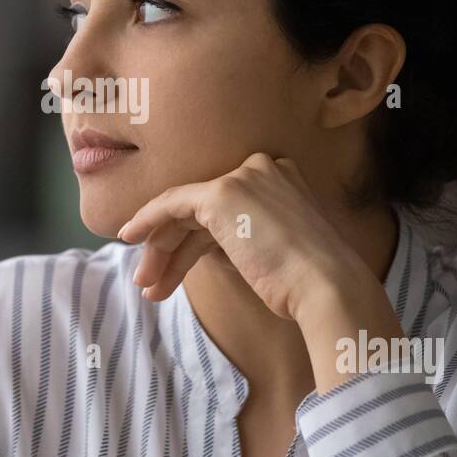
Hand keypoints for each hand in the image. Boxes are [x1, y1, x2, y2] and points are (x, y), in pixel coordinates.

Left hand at [117, 152, 363, 320]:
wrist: (326, 287)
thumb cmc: (306, 284)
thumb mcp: (272, 253)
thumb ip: (240, 241)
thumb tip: (193, 251)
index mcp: (281, 179)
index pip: (223, 209)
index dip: (191, 239)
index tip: (172, 267)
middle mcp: (262, 169)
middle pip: (201, 210)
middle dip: (172, 248)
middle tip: (151, 282)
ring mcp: (241, 178)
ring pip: (184, 212)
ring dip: (160, 251)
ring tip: (146, 287)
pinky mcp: (221, 193)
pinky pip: (171, 203)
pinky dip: (147, 220)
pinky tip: (130, 238)